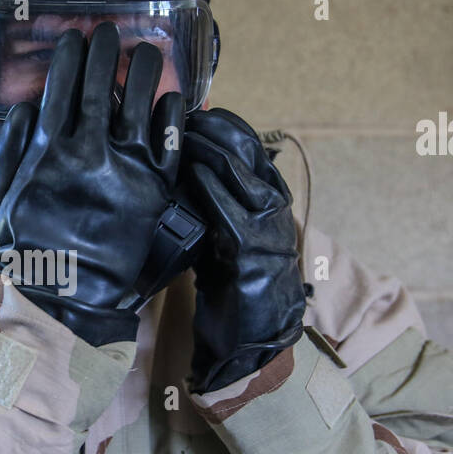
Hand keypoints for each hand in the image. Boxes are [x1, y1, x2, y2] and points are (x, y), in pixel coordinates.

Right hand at [0, 21, 184, 345]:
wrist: (67, 299)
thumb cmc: (29, 253)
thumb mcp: (3, 200)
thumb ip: (12, 151)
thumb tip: (24, 110)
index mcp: (47, 151)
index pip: (59, 89)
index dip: (68, 59)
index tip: (73, 40)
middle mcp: (86, 151)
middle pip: (98, 87)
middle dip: (102, 52)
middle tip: (107, 31)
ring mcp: (123, 169)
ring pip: (138, 104)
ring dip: (143, 72)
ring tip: (147, 51)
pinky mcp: (153, 190)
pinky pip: (169, 144)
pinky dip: (171, 116)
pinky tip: (172, 97)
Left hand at [182, 107, 306, 392]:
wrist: (253, 342)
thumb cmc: (232, 288)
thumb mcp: (220, 235)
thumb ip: (209, 204)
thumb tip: (177, 172)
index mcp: (269, 201)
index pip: (250, 149)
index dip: (222, 127)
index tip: (192, 112)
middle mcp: (275, 208)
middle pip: (248, 151)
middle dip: (215, 129)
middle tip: (182, 114)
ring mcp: (269, 228)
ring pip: (243, 172)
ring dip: (211, 149)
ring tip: (182, 131)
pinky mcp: (255, 251)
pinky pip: (234, 208)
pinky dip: (213, 186)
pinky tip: (192, 170)